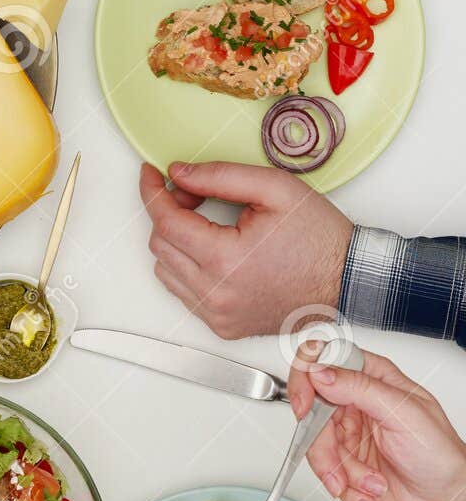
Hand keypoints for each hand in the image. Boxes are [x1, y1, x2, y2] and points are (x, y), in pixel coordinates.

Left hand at [139, 160, 352, 338]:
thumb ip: (220, 176)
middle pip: (160, 246)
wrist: (350, 280)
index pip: (165, 222)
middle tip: (195, 194)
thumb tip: (178, 173)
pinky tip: (213, 251)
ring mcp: (218, 316)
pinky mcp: (223, 327)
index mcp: (225, 261)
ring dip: (176, 242)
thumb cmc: (321, 238)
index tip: (150, 174)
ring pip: (166, 271)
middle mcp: (216, 295)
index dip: (152, 192)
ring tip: (208, 223)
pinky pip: (185, 293)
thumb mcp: (275, 188)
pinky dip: (188, 268)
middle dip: (169, 212)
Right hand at [289, 350, 465, 500]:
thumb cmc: (439, 452)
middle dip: (324, 446)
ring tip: (369, 483)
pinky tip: (368, 492)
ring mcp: (350, 431)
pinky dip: (346, 487)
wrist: (446, 497)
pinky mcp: (346, 460)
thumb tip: (321, 373)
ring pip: (316, 446)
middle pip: (312, 412)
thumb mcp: (402, 413)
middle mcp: (357, 401)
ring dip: (341, 472)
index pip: (324, 361)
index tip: (305, 406)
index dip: (306, 379)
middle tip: (335, 464)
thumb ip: (360, 388)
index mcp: (373, 378)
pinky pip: (327, 471)